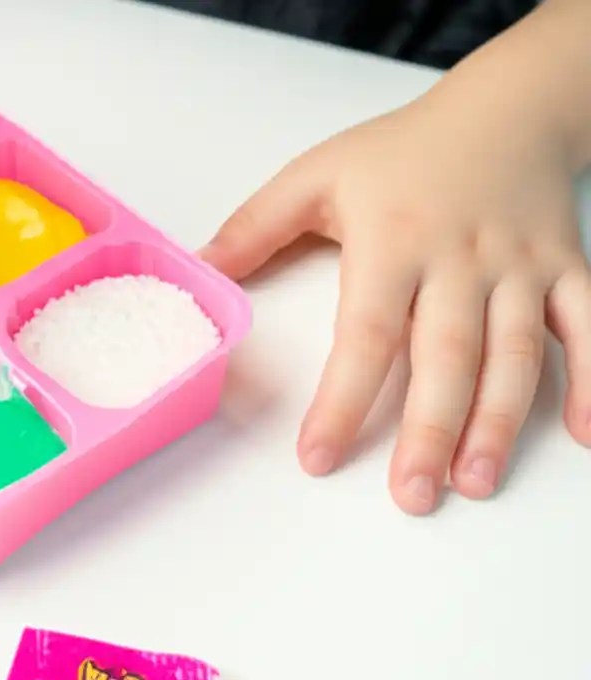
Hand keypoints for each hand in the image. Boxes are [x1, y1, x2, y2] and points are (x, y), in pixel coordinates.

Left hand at [201, 87, 590, 514]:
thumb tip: (202, 268)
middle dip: (428, 430)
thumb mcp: (317, 174)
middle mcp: (460, 259)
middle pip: (445, 355)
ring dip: (498, 422)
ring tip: (475, 483)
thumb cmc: (403, 150)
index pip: (364, 333)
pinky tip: (583, 435)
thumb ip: (256, 225)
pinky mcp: (567, 269)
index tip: (317, 456)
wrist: (506, 108)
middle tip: (411, 496)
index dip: (341, 400)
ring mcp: (519, 267)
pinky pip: (590, 327)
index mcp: (392, 240)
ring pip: (515, 353)